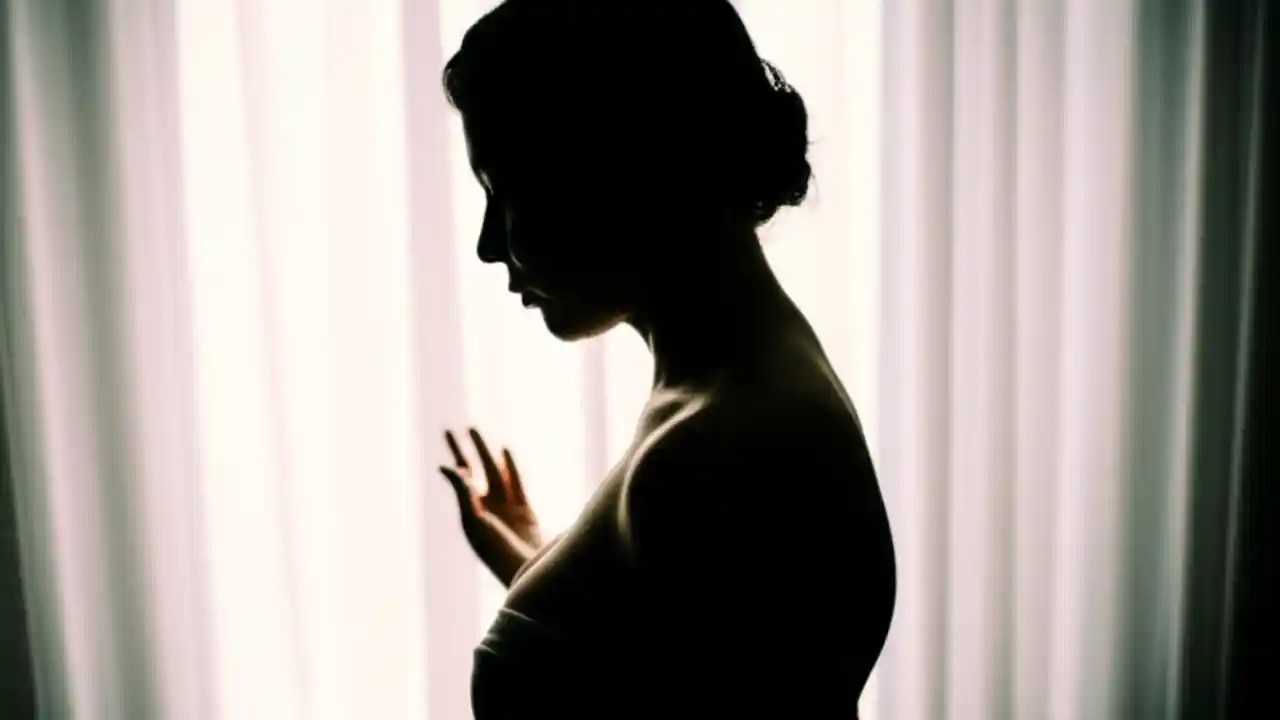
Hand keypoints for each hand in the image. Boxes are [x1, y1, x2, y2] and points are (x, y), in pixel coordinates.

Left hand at [439, 428, 543, 585]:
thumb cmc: (496, 549)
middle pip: (476, 469)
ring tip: (476, 433)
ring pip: (495, 472)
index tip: (448, 433)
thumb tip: (446, 466)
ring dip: (486, 452)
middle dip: (469, 449)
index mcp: (470, 510)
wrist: (526, 569)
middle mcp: (486, 506)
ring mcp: (506, 506)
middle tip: (461, 428)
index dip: (454, 454)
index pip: (460, 475)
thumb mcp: (473, 519)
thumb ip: (462, 491)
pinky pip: (515, 482)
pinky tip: (503, 451)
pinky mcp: (524, 508)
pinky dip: (510, 466)